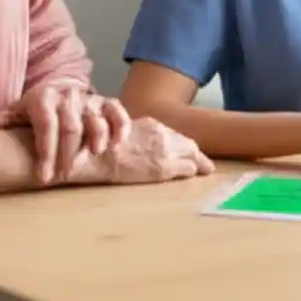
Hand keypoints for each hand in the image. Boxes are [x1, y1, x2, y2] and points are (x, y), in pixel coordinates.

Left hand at [0, 84, 129, 184]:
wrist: (57, 93)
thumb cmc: (33, 112)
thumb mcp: (12, 115)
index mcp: (43, 97)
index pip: (46, 125)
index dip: (46, 152)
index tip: (44, 177)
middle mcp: (68, 95)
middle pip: (72, 127)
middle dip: (67, 154)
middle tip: (63, 176)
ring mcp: (90, 99)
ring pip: (96, 121)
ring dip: (94, 142)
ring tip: (88, 160)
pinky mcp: (108, 103)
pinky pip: (118, 113)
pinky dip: (120, 129)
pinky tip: (114, 147)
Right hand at [70, 117, 214, 184]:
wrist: (94, 156)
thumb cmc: (101, 147)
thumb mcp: (124, 134)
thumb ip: (140, 137)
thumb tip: (148, 146)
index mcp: (152, 126)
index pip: (176, 136)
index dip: (185, 146)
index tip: (193, 153)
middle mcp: (161, 135)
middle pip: (188, 144)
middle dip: (197, 155)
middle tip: (206, 165)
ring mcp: (164, 151)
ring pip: (191, 155)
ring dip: (197, 163)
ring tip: (205, 169)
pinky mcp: (162, 168)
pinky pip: (186, 169)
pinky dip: (191, 171)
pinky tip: (195, 174)